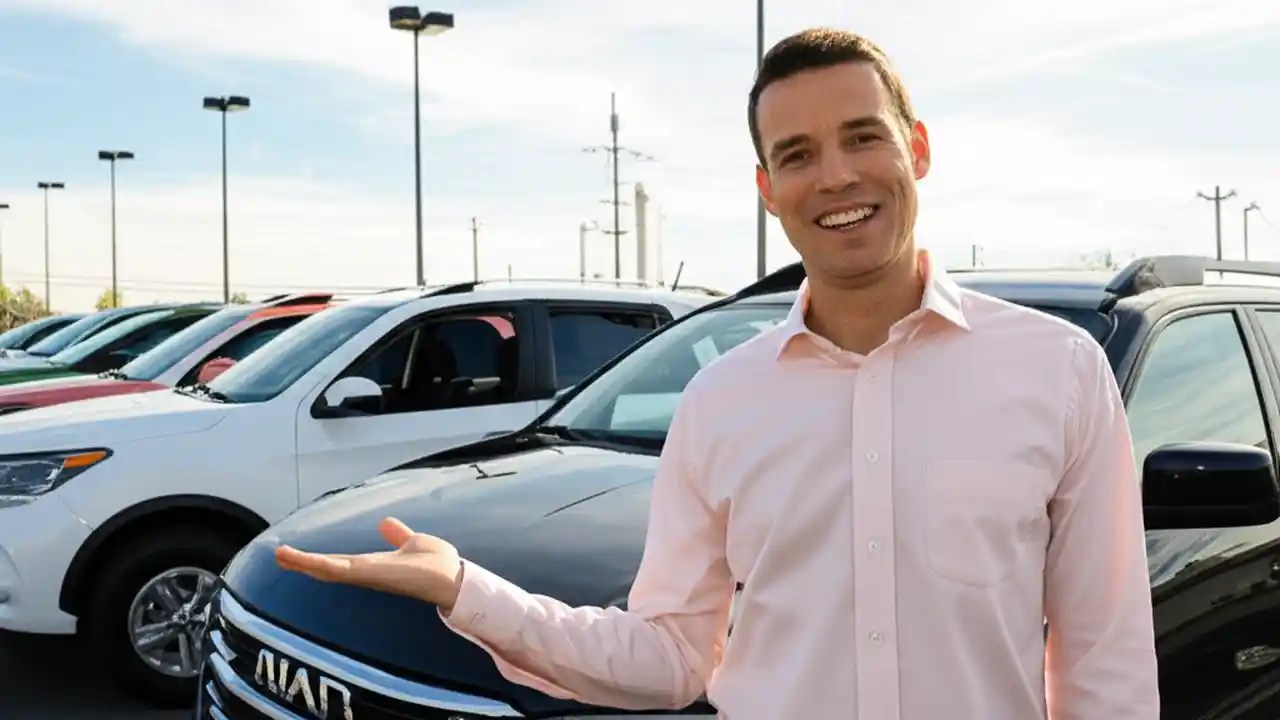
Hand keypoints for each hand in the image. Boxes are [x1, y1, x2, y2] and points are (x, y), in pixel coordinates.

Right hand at [274, 517, 465, 612]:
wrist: (453, 577)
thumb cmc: (437, 565)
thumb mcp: (413, 542)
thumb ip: (398, 535)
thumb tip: (385, 523)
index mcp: (373, 565)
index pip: (339, 561)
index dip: (317, 558)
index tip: (294, 553)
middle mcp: (367, 573)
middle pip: (329, 568)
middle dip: (303, 563)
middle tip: (278, 556)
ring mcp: (368, 575)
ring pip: (330, 570)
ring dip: (305, 563)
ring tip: (281, 555)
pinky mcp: (373, 575)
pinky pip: (343, 571)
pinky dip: (322, 566)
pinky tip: (305, 561)